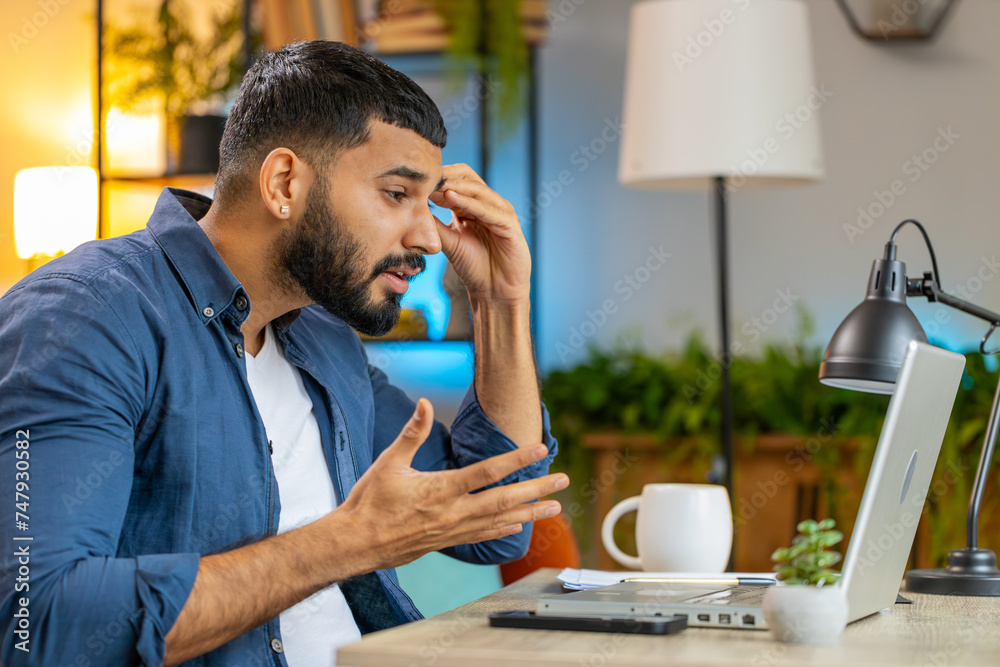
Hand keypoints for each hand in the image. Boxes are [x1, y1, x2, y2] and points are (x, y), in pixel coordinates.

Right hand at [338, 399, 565, 570]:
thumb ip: (412, 433)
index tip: (540, 449)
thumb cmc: (370, 502)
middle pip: (504, 500)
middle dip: (537, 489)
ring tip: (555, 508)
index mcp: (441, 490)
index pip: (488, 472)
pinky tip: (520, 525)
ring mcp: (453, 530)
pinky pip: (484, 535)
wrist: (355, 543)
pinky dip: (505, 528)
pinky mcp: (448, 541)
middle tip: (562, 481)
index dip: (517, 459)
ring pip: (500, 521)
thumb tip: (426, 404)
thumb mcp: (389, 462)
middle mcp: (453, 513)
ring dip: (530, 513)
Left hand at [430, 164, 530, 305]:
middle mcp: (488, 204)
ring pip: (478, 190)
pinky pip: (489, 210)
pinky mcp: (510, 224)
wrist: (493, 291)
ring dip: (456, 185)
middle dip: (447, 175)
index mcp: (473, 206)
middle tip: (426, 176)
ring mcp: (501, 212)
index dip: (437, 178)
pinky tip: (451, 197)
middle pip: (468, 177)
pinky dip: (470, 202)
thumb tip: (413, 206)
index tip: (416, 179)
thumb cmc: (473, 267)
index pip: (456, 180)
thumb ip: (434, 224)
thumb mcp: (448, 241)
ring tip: (436, 184)